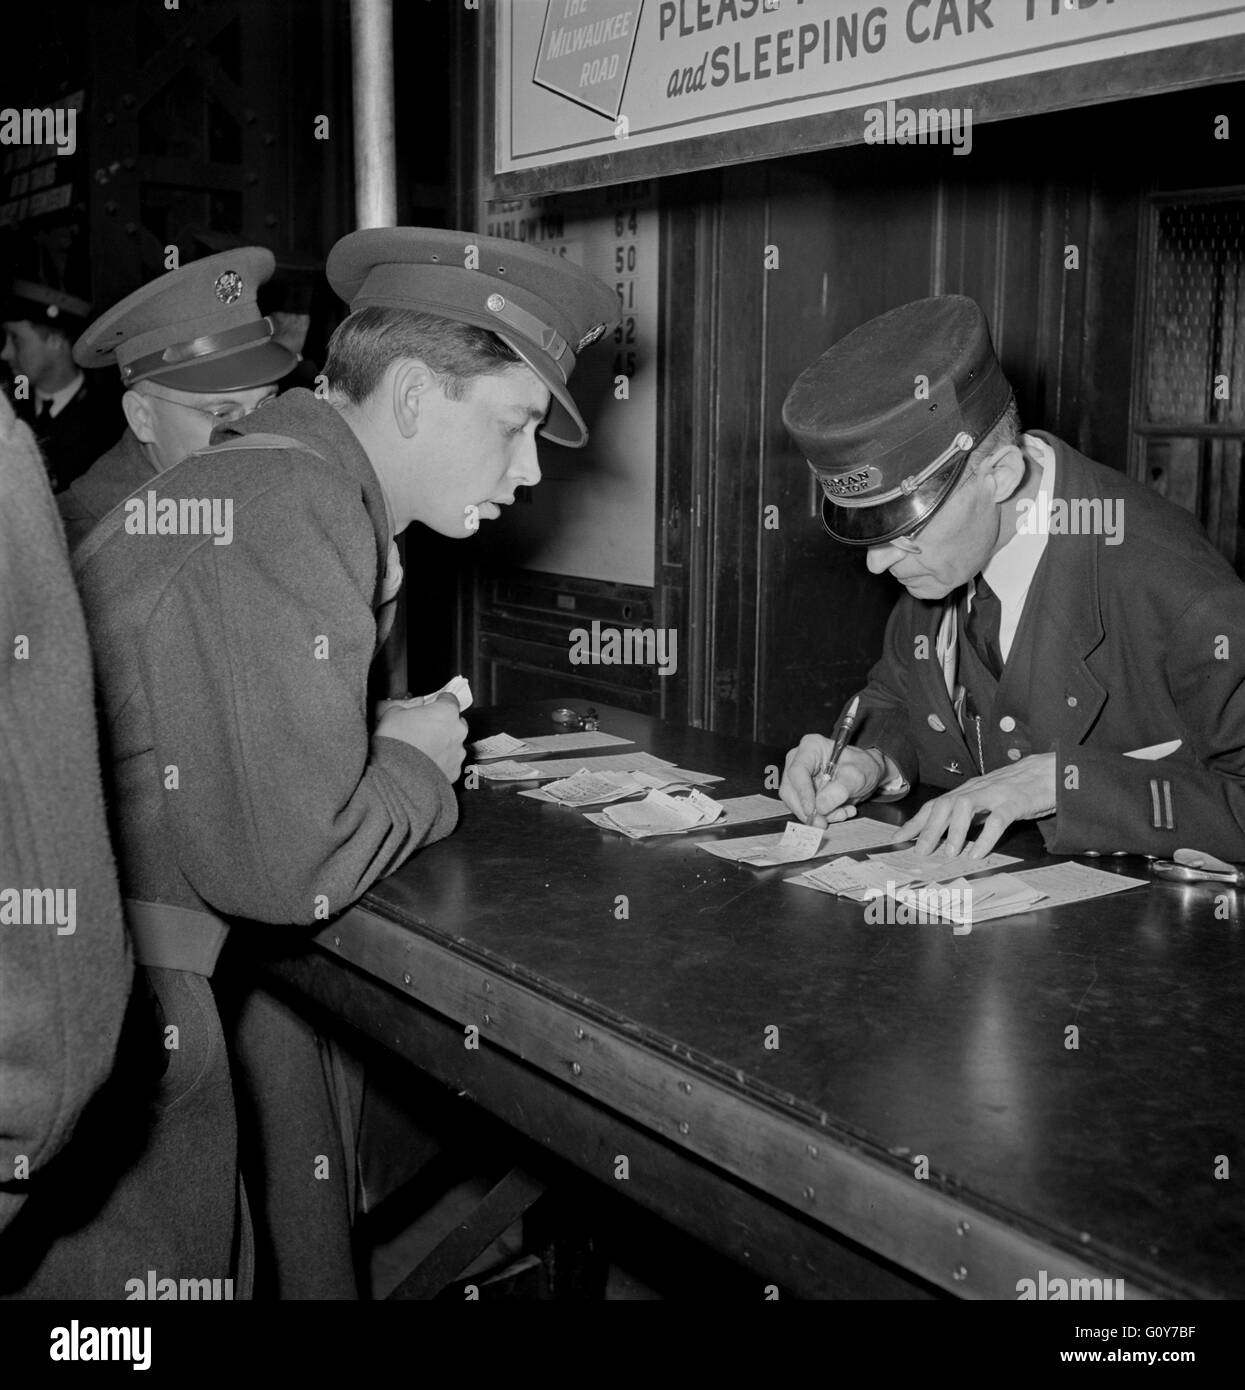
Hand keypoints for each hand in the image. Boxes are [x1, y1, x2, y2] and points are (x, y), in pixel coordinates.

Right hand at [375, 692, 467, 783]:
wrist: (396, 775)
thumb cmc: (395, 742)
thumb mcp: (393, 713)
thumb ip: (408, 706)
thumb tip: (411, 708)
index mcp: (446, 712)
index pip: (450, 699)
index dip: (440, 701)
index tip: (434, 704)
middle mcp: (457, 731)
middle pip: (455, 722)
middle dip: (443, 724)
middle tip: (424, 728)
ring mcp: (458, 752)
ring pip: (454, 743)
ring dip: (443, 744)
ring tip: (423, 749)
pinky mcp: (455, 771)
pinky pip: (450, 762)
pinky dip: (442, 762)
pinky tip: (426, 763)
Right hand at [780, 739, 885, 828]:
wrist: (866, 772)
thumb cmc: (862, 766)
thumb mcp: (858, 775)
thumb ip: (840, 790)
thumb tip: (820, 806)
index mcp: (811, 747)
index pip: (797, 771)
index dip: (802, 793)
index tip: (813, 811)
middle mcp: (799, 760)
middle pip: (790, 790)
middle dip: (808, 810)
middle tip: (825, 822)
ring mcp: (798, 776)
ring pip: (795, 802)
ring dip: (817, 815)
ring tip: (841, 813)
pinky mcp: (801, 791)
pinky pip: (803, 808)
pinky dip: (821, 815)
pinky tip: (839, 811)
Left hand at [900, 752, 1056, 858]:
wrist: (1051, 771)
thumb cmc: (1019, 788)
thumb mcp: (988, 800)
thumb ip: (970, 814)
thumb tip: (948, 835)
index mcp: (968, 790)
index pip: (935, 804)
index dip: (915, 822)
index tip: (897, 839)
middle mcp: (977, 789)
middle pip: (944, 804)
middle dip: (928, 828)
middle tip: (919, 851)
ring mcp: (996, 793)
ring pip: (965, 806)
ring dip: (954, 831)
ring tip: (948, 853)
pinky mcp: (1017, 801)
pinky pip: (998, 819)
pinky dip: (986, 837)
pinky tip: (977, 853)